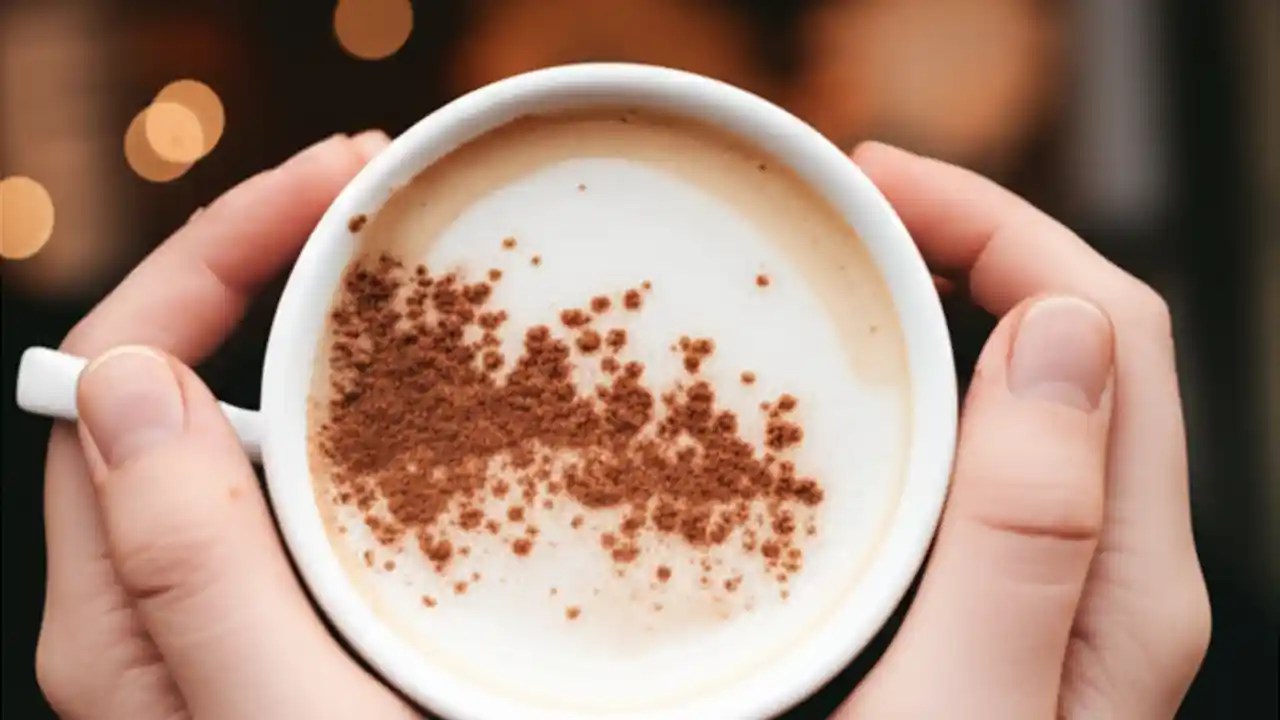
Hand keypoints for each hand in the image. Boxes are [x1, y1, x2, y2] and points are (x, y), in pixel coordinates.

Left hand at [35, 132, 417, 718]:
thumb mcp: (276, 713)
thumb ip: (187, 570)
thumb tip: (128, 381)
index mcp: (127, 613)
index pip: (119, 373)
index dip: (213, 254)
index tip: (334, 187)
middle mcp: (167, 598)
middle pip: (180, 376)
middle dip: (267, 262)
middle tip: (383, 200)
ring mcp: (241, 605)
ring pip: (253, 422)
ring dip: (322, 327)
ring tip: (414, 271)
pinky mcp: (314, 615)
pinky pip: (315, 482)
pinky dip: (368, 410)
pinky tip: (441, 394)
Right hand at [839, 144, 1210, 717]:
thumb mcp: (963, 700)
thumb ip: (1024, 535)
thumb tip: (1055, 329)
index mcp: (1130, 581)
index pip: (1108, 329)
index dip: (1000, 226)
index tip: (876, 183)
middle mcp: (1108, 570)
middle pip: (1071, 342)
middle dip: (964, 241)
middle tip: (840, 207)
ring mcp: (1051, 589)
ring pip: (1017, 395)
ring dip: (936, 308)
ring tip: (834, 273)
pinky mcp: (985, 609)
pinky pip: (970, 457)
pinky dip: (909, 392)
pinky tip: (840, 402)